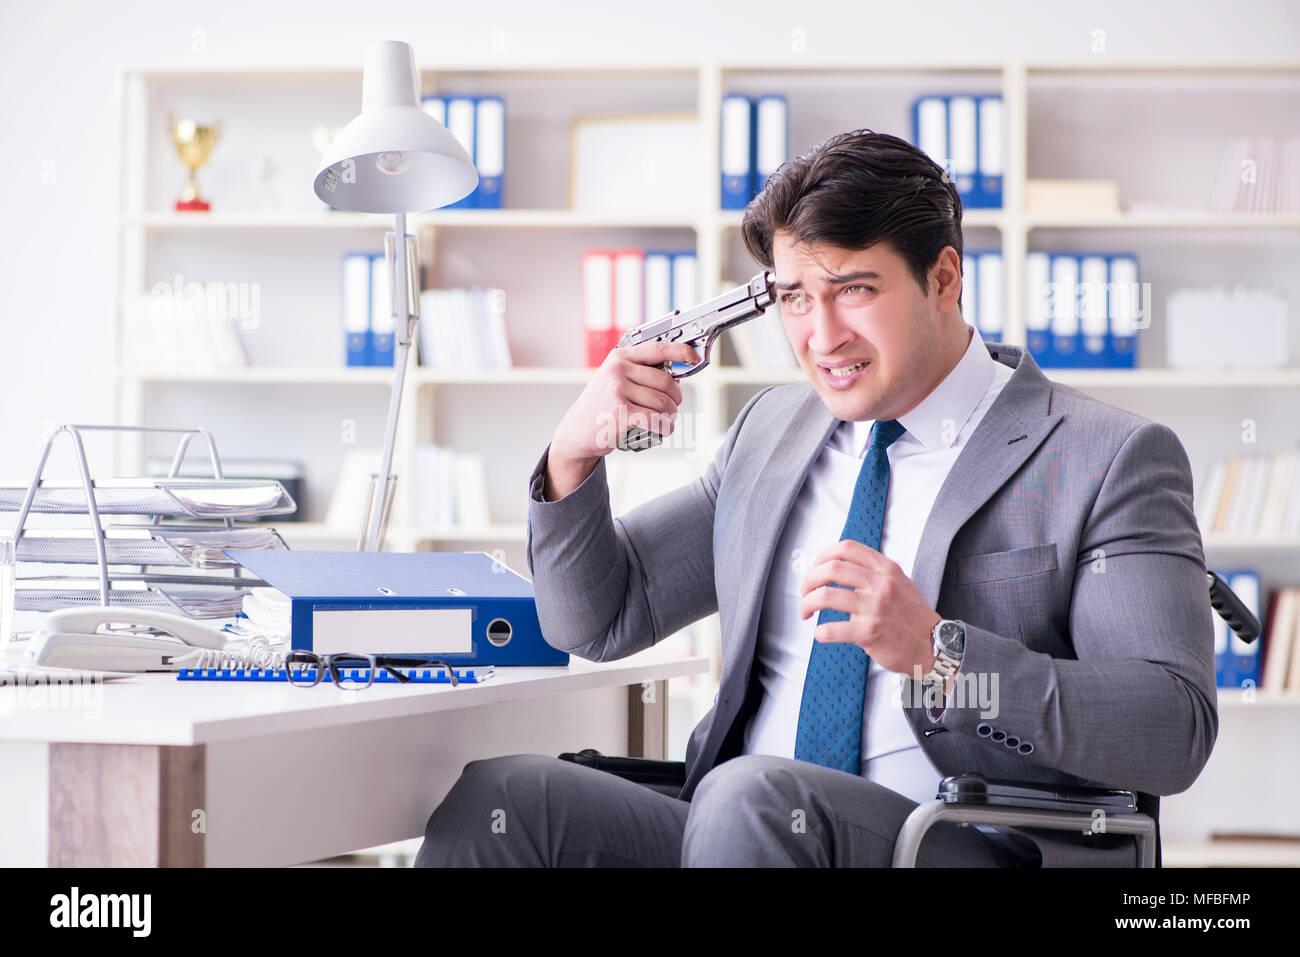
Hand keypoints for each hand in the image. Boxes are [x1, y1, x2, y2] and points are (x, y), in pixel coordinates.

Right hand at [544, 341, 699, 499]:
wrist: (576, 431)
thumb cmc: (600, 405)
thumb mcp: (614, 379)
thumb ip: (640, 373)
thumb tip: (676, 376)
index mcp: (619, 357)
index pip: (658, 349)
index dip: (682, 352)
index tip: (694, 358)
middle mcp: (618, 370)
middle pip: (666, 382)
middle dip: (676, 397)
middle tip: (673, 406)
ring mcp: (618, 390)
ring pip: (663, 402)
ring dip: (671, 415)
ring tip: (666, 419)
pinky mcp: (620, 412)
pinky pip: (656, 418)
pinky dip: (665, 426)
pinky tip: (664, 428)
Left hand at [798, 539, 942, 676]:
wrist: (933, 645)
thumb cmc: (913, 616)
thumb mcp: (900, 582)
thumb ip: (874, 572)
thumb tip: (841, 566)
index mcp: (885, 569)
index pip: (846, 548)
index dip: (823, 556)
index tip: (816, 569)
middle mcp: (880, 584)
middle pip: (831, 568)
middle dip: (809, 580)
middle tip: (805, 592)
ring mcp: (875, 608)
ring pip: (826, 596)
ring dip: (807, 604)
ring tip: (806, 612)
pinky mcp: (869, 633)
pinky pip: (832, 629)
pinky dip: (820, 632)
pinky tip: (821, 634)